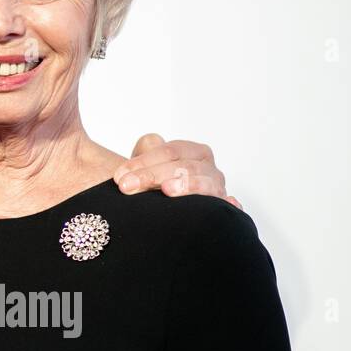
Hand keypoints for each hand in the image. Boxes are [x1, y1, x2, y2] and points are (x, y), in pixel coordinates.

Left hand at [115, 133, 240, 209]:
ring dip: (185, 186)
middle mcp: (209, 169)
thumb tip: (151, 140)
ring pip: (203, 184)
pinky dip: (230, 204)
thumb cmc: (155, 181)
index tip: (120, 176)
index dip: (144, 162)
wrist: (163, 204)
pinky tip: (229, 203)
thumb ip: (146, 150)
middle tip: (126, 187)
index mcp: (194, 152)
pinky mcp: (221, 210)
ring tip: (167, 190)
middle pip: (184, 167)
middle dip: (152, 175)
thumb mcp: (148, 162)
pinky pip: (228, 206)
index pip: (171, 152)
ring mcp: (217, 189)